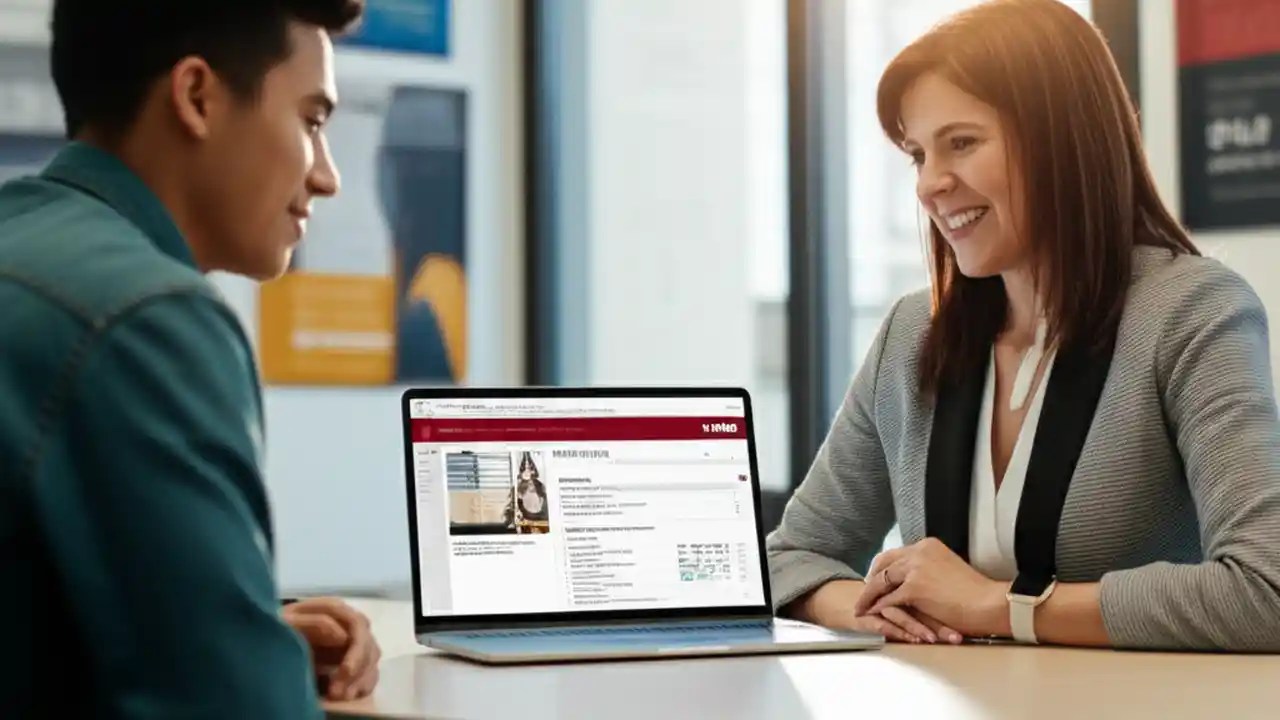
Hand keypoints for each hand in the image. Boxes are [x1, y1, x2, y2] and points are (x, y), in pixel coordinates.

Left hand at [283, 597, 381, 701]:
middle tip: (338, 693)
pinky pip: (368, 672)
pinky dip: (362, 684)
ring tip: (340, 696)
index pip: (359, 626)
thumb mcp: (289, 624)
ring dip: (360, 680)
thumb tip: (343, 636)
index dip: (357, 649)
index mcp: (335, 609)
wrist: (266, 643)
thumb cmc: (276, 630)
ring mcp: (352, 642)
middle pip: (369, 645)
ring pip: (371, 660)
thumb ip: (315, 624)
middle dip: (357, 671)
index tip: (345, 672)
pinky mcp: (351, 661)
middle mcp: (348, 623)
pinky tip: (347, 695)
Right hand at [790, 579, 963, 643]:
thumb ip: (925, 599)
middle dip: (939, 621)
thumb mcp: (905, 599)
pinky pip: (884, 623)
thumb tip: (957, 611)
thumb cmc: (877, 603)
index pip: (929, 593)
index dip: (949, 609)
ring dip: (921, 627)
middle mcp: (892, 591)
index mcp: (904, 581)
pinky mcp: (867, 616)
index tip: (967, 623)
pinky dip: (899, 631)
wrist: (843, 602)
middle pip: (919, 603)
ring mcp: (879, 603)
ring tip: (936, 639)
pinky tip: (911, 640)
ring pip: (902, 612)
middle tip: (955, 635)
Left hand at [853, 538, 1007, 637]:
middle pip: (883, 562)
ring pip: (881, 580)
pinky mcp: (914, 588)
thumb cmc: (975, 592)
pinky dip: (878, 606)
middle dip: (870, 578)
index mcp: (928, 546)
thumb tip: (917, 579)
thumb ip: (929, 569)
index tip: (876, 576)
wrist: (988, 602)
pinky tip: (873, 613)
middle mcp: (918, 552)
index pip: (896, 554)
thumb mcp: (948, 569)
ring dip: (868, 594)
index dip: (883, 567)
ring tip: (861, 605)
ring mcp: (915, 569)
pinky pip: (888, 598)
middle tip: (862, 591)